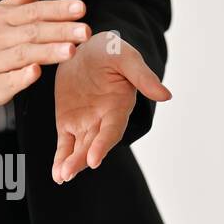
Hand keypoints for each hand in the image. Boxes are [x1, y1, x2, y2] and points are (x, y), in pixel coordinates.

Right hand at [0, 0, 88, 114]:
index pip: (34, 10)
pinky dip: (22, 77)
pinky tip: (36, 72)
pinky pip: (8, 81)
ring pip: (23, 54)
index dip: (57, 9)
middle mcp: (0, 37)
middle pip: (33, 32)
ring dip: (47, 52)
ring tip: (70, 50)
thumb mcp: (3, 11)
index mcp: (6, 18)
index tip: (79, 8)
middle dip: (60, 31)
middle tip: (84, 31)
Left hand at [52, 31, 171, 182]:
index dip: (103, 144)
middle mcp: (103, 119)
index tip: (93, 160)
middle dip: (81, 159)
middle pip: (93, 143)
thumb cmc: (110, 51)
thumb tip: (166, 95)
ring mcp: (86, 123)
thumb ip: (142, 77)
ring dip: (70, 163)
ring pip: (78, 147)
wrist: (87, 47)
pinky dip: (61, 158)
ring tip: (61, 176)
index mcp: (118, 106)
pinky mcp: (68, 122)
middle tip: (68, 173)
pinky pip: (65, 144)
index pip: (111, 130)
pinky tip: (57, 174)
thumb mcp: (125, 57)